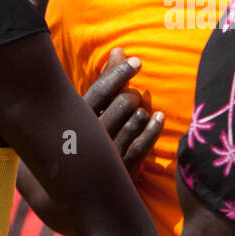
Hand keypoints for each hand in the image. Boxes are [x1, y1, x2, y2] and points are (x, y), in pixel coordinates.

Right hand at [83, 47, 163, 179]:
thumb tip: (119, 49)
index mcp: (76, 120)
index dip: (120, 73)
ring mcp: (108, 154)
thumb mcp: (88, 110)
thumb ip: (106, 80)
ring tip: (140, 113)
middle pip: (124, 102)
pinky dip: (154, 127)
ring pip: (137, 119)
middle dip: (133, 96)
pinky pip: (145, 142)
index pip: (100, 91)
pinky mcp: (124, 169)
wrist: (80, 186)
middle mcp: (90, 136)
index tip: (136, 62)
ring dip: (142, 112)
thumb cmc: (86, 138)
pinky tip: (158, 118)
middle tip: (134, 98)